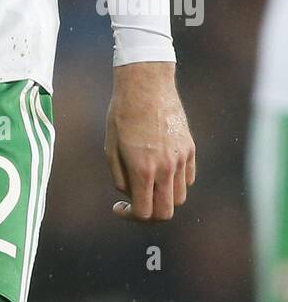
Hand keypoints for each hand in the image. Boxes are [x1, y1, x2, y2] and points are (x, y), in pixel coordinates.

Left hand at [105, 62, 195, 220]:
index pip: (145, 213)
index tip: (120, 207)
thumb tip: (130, 195)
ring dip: (164, 198)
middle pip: (166, 212)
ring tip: (148, 183)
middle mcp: (166, 168)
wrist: (146, 84)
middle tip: (137, 204)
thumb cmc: (123, 113)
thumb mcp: (111, 147)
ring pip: (180, 197)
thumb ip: (120, 178)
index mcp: (143, 170)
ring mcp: (181, 159)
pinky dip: (176, 182)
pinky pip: (188, 178)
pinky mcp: (190, 149)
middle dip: (150, 214)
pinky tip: (160, 168)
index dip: (130, 216)